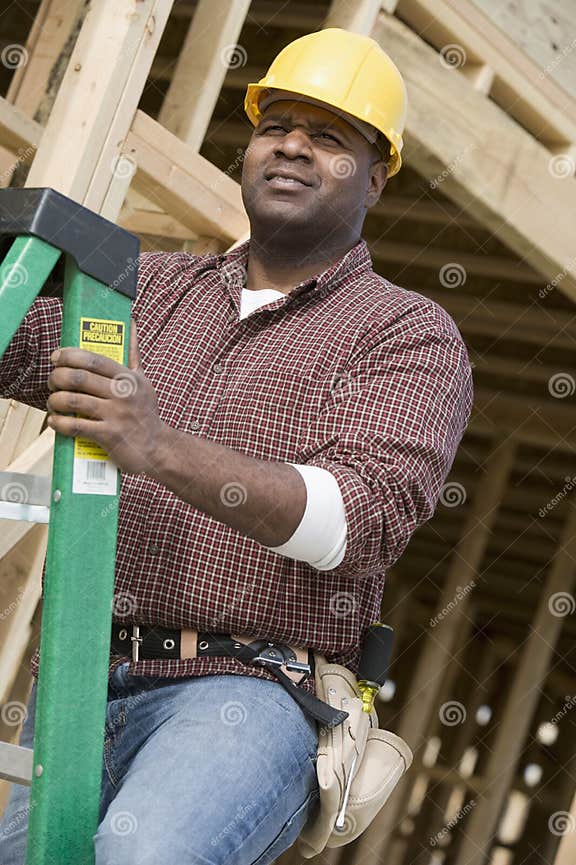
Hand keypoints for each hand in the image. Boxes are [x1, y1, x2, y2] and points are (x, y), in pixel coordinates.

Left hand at [46, 319, 165, 474]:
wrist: (158, 448)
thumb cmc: (145, 412)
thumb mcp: (143, 381)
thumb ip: (133, 354)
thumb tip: (131, 323)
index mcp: (128, 378)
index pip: (93, 359)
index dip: (69, 355)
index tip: (56, 357)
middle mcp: (123, 394)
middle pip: (79, 378)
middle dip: (57, 378)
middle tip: (52, 382)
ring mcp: (116, 415)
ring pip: (73, 401)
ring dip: (55, 401)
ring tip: (52, 402)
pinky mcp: (110, 436)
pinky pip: (76, 426)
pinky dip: (59, 423)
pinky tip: (55, 421)